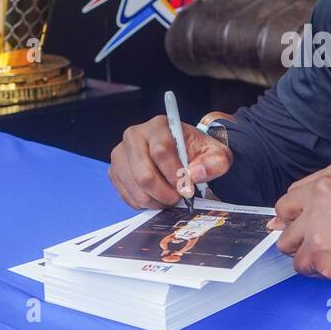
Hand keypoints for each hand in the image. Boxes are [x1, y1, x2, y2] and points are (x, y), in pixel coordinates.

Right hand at [109, 115, 231, 208]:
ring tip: (169, 198)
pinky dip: (145, 203)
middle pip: (144, 174)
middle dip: (164, 193)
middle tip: (178, 198)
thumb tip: (194, 175)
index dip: (174, 175)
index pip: (161, 151)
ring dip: (156, 201)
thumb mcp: (216, 154)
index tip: (186, 188)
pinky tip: (156, 196)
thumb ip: (214, 163)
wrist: (184, 153)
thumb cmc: (197, 152)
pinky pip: (128, 196)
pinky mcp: (115, 172)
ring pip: (135, 188)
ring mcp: (121, 154)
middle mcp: (134, 136)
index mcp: (158, 126)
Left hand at [269, 164, 330, 291]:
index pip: (293, 193)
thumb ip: (324, 201)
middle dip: (295, 231)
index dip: (299, 213)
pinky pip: (300, 265)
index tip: (306, 222)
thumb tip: (278, 221)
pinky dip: (315, 271)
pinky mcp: (317, 252)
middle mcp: (319, 195)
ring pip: (287, 243)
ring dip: (305, 252)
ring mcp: (316, 224)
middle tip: (318, 241)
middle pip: (283, 214)